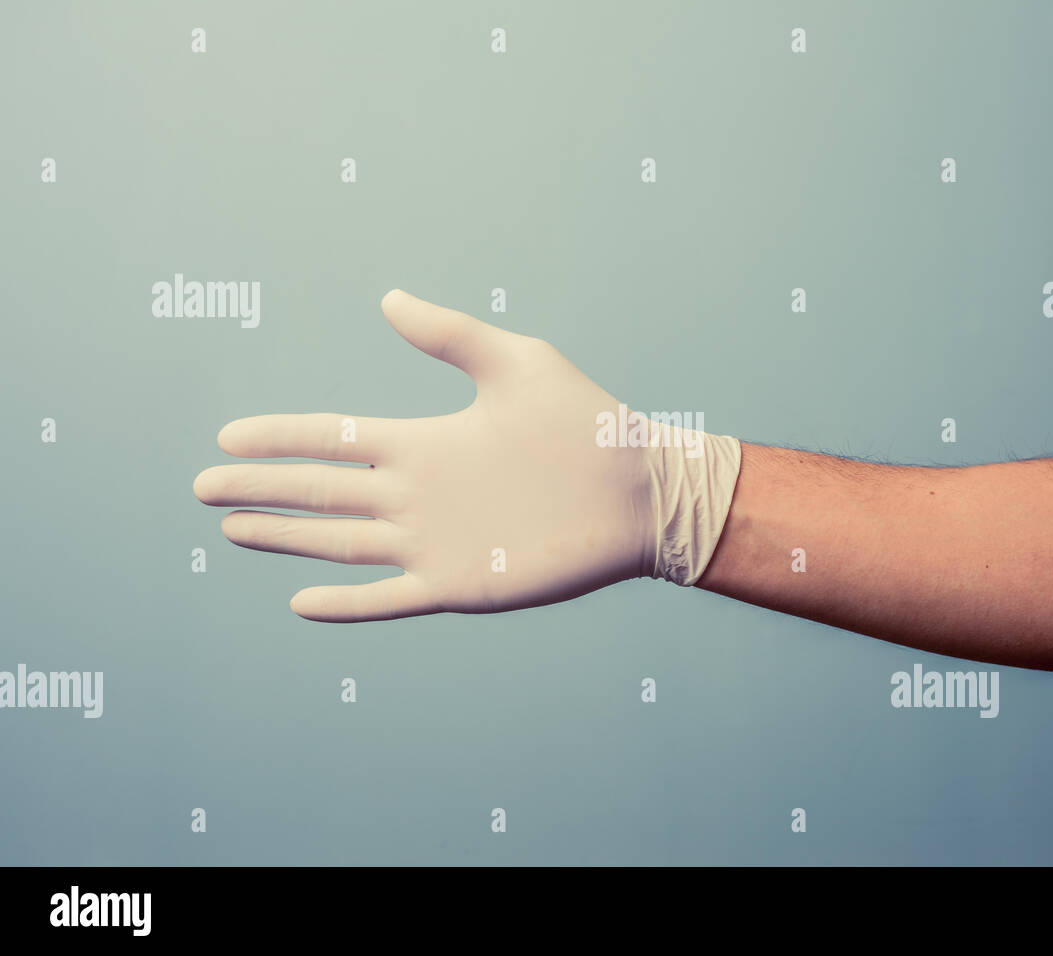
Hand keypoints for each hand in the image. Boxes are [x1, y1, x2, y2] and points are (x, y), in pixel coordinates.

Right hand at [194, 290, 656, 621]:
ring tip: (233, 529)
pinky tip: (302, 603)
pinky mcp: (462, 584)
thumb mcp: (516, 364)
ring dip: (286, 538)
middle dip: (262, 489)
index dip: (281, 438)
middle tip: (204, 486)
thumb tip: (388, 298)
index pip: (334, 439)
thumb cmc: (588, 424)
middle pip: (321, 493)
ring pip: (341, 544)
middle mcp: (419, 493)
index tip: (230, 434)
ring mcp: (436, 542)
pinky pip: (390, 598)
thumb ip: (451, 335)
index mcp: (425, 442)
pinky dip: (347, 604)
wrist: (644, 492)